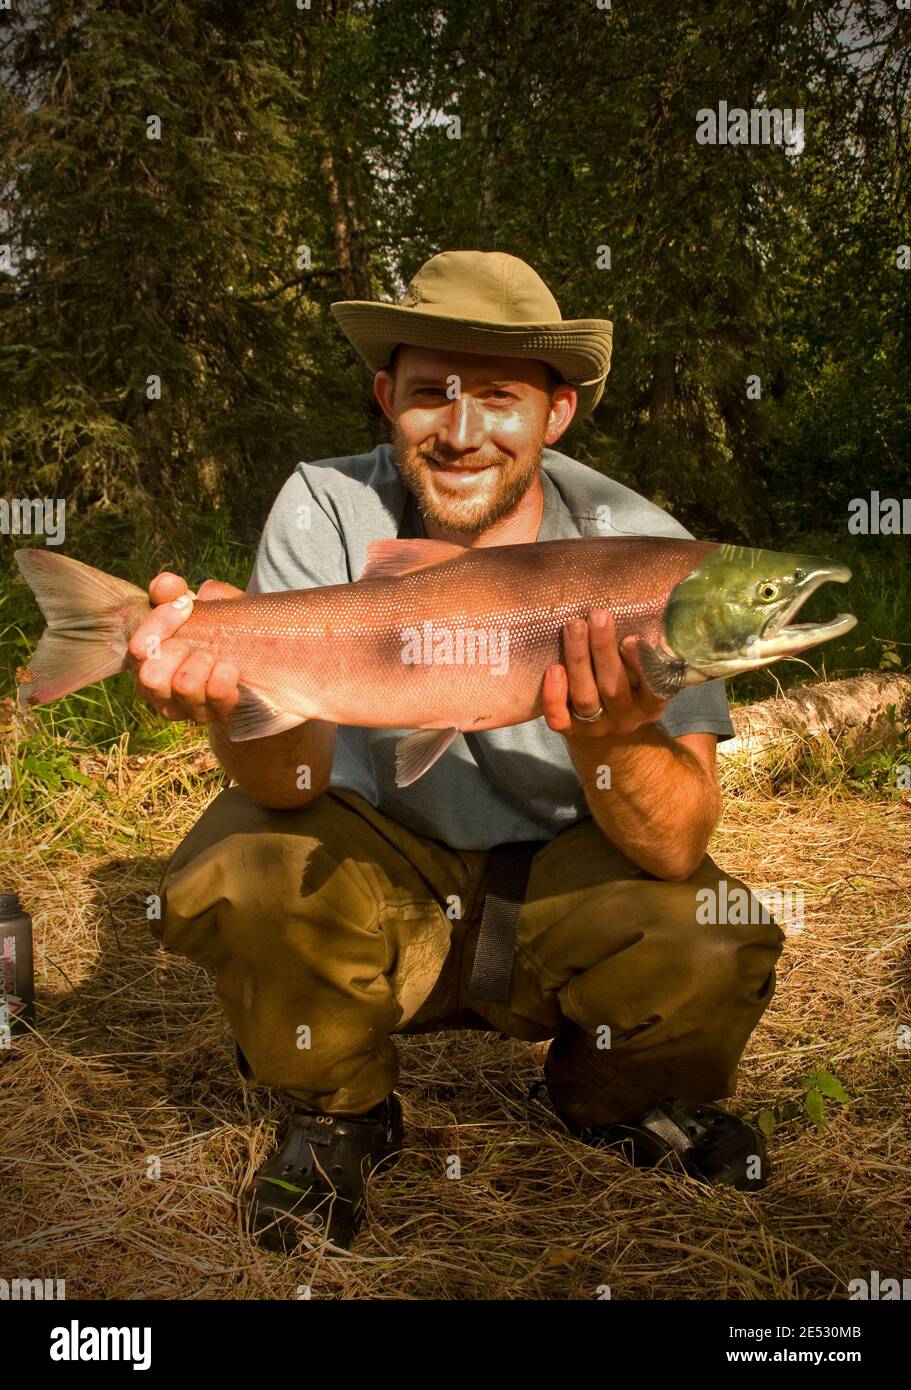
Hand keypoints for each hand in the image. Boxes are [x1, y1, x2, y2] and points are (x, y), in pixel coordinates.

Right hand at [126, 572, 243, 722]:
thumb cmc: (212, 629)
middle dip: (177, 651)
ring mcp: (186, 707)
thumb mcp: (196, 604)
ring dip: (202, 665)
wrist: (250, 661)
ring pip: (183, 688)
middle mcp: (159, 689)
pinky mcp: (215, 716)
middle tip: (198, 641)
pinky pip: (216, 700)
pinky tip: (231, 669)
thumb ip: (175, 591)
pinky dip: (224, 681)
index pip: (137, 648)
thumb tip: (167, 586)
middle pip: (150, 677)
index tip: (186, 605)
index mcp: (147, 659)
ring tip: (214, 655)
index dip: (159, 623)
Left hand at [542, 608, 668, 738]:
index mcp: (650, 704)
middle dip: (603, 649)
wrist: (608, 730)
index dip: (641, 665)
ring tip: (574, 627)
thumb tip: (658, 613)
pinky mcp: (572, 730)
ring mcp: (598, 726)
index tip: (631, 638)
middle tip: (597, 616)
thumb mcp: (647, 674)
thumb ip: (651, 653)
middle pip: (613, 687)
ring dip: (578, 659)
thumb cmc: (629, 685)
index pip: (652, 688)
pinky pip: (560, 718)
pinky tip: (553, 669)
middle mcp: (626, 718)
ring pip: (586, 697)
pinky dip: (554, 696)